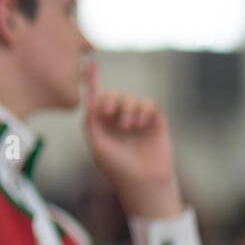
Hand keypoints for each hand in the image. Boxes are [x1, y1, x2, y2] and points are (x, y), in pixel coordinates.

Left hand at [81, 60, 183, 219]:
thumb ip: (91, 122)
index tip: (89, 62)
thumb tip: (92, 99)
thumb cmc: (116, 168)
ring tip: (128, 126)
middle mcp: (118, 120)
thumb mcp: (97, 145)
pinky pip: (148, 103)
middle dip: (111, 100)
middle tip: (109, 113)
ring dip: (127, 107)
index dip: (92, 80)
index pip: (96, 99)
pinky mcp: (155, 121)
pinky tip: (140, 124)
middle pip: (113, 95)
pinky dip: (143, 109)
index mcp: (101, 125)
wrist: (143, 182)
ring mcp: (137, 119)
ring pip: (131, 97)